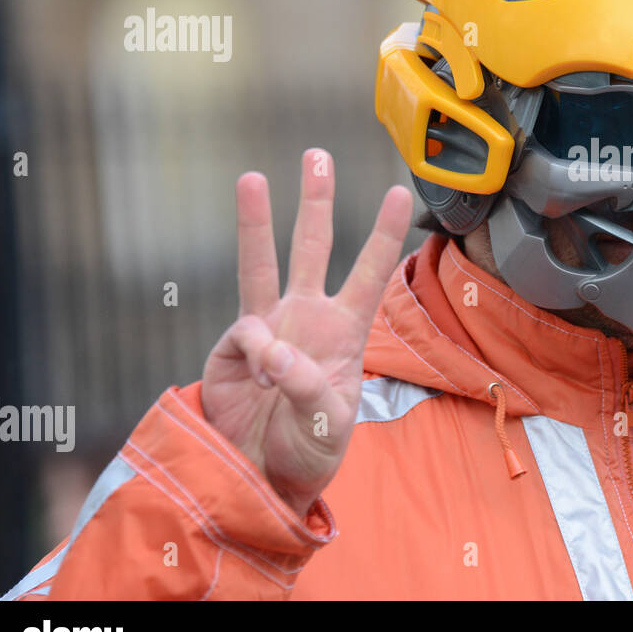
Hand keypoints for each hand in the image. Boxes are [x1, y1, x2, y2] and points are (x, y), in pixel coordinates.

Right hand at [201, 148, 412, 517]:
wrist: (262, 477)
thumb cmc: (310, 450)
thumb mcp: (328, 424)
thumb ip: (306, 383)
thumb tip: (269, 346)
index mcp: (346, 332)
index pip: (370, 273)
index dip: (383, 233)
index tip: (399, 192)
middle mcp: (307, 318)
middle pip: (312, 247)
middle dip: (315, 201)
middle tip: (316, 154)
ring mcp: (267, 328)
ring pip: (262, 263)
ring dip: (256, 220)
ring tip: (251, 177)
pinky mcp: (233, 348)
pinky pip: (244, 334)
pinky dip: (254, 353)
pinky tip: (261, 380)